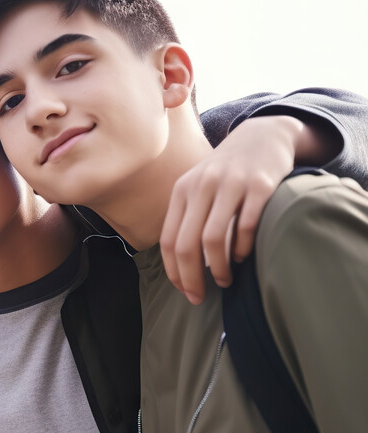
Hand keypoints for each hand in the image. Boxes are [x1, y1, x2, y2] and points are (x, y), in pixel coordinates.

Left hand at [160, 115, 305, 303]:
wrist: (263, 135)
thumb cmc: (227, 173)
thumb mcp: (199, 187)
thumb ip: (187, 217)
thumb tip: (181, 265)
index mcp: (182, 190)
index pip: (169, 240)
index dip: (174, 271)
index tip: (183, 291)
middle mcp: (202, 186)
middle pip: (188, 244)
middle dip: (191, 278)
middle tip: (199, 297)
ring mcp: (231, 184)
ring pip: (214, 239)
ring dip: (219, 268)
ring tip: (225, 280)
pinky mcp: (261, 185)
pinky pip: (247, 225)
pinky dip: (243, 248)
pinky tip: (243, 257)